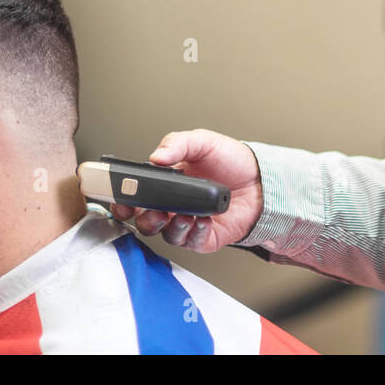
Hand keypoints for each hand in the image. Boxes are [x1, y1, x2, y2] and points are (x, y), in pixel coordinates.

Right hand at [112, 128, 263, 253]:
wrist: (261, 180)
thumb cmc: (232, 161)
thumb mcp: (203, 142)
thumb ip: (178, 144)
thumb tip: (156, 156)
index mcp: (166, 183)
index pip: (136, 196)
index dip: (125, 202)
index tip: (123, 202)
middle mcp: (173, 205)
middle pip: (145, 221)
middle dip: (145, 219)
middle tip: (156, 211)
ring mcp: (187, 223)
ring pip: (165, 235)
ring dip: (172, 226)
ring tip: (186, 214)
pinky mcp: (203, 238)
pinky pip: (190, 242)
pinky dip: (193, 233)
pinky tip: (202, 220)